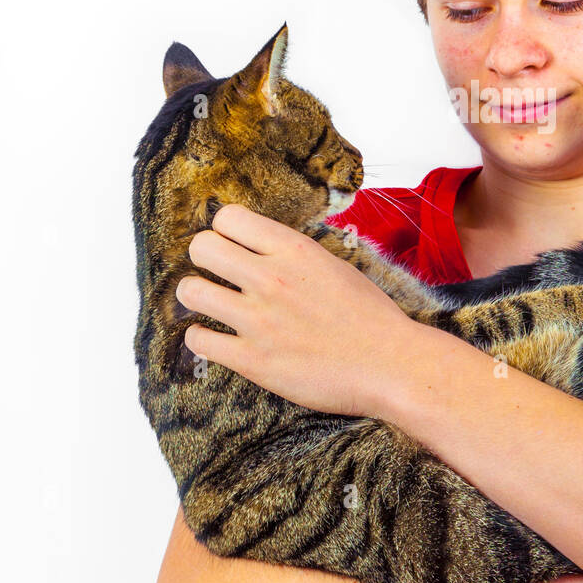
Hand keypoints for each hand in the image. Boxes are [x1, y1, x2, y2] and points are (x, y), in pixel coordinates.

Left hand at [175, 203, 421, 417]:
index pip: (228, 217)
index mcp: (294, 250)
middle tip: (218, 274)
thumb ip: (295, 256)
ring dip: (197, 296)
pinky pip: (198, 340)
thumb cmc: (371, 317)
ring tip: (212, 305)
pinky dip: (201, 339)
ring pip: (191, 291)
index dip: (226, 231)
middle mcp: (271, 278)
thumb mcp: (335, 267)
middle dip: (205, 258)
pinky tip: (216, 339)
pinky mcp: (253, 360)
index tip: (233, 246)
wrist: (391, 365)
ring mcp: (259, 320)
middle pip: (201, 247)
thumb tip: (262, 250)